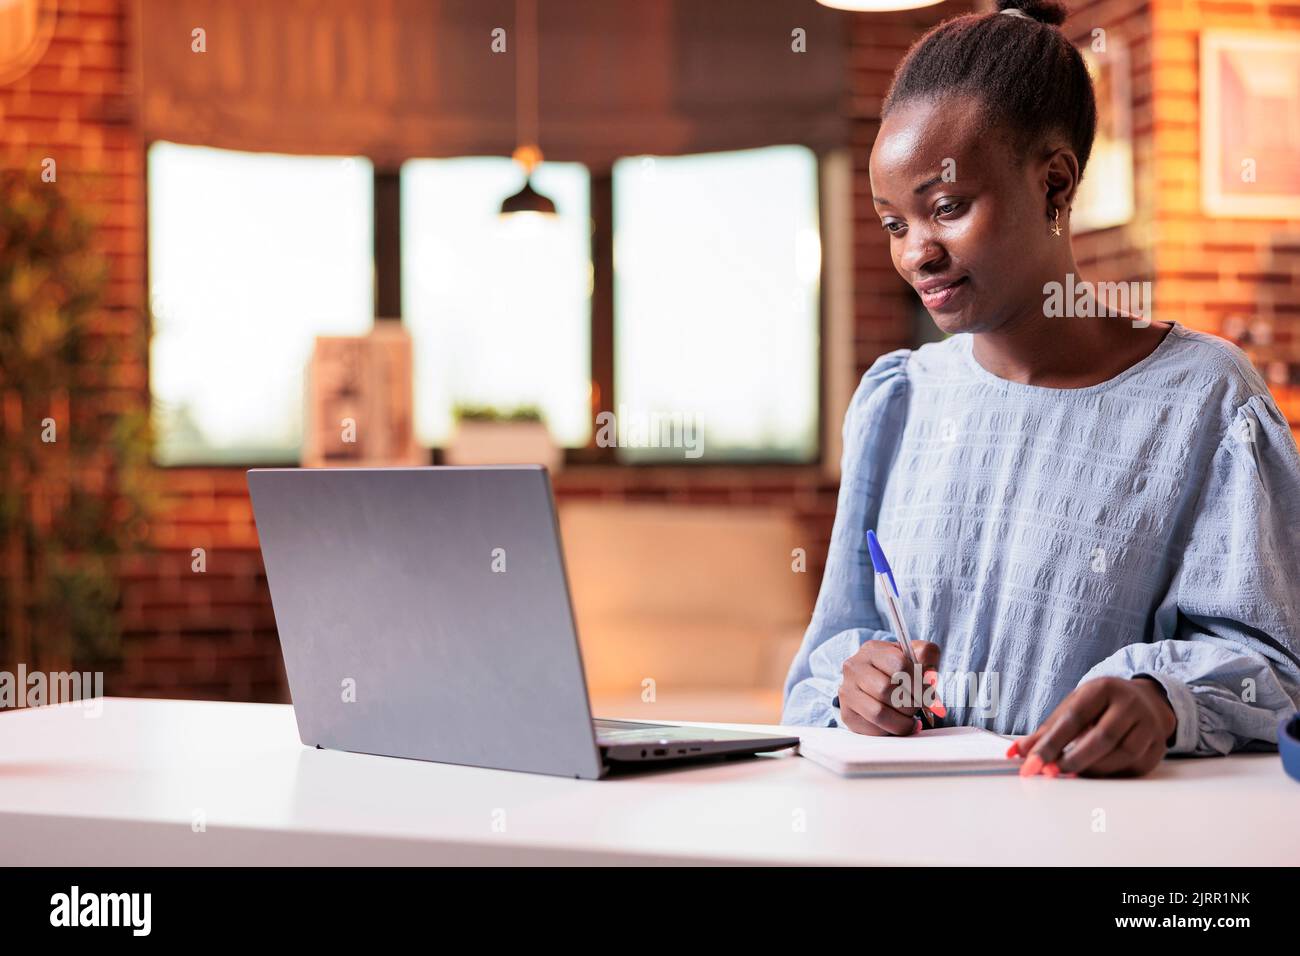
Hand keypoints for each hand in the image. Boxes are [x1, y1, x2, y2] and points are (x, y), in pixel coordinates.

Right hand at [838, 639, 944, 735]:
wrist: (872, 683)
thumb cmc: (897, 670)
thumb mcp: (914, 655)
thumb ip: (927, 655)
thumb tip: (930, 675)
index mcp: (872, 650)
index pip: (898, 665)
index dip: (918, 683)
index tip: (928, 694)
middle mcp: (854, 668)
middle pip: (886, 690)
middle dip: (910, 703)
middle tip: (918, 707)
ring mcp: (847, 691)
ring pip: (879, 712)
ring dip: (902, 721)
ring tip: (910, 719)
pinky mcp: (847, 714)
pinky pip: (873, 728)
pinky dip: (891, 730)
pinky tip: (898, 724)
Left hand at [1012, 677, 1176, 777]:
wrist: (1145, 700)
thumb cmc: (1100, 705)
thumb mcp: (1073, 707)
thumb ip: (1046, 732)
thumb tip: (1015, 753)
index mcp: (1102, 688)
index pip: (1074, 718)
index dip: (1052, 743)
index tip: (1031, 763)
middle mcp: (1129, 703)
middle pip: (1101, 738)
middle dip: (1073, 760)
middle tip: (1052, 773)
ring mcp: (1148, 724)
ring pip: (1122, 754)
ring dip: (1093, 769)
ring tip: (1072, 773)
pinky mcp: (1158, 745)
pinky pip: (1135, 766)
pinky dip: (1112, 774)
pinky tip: (1095, 774)